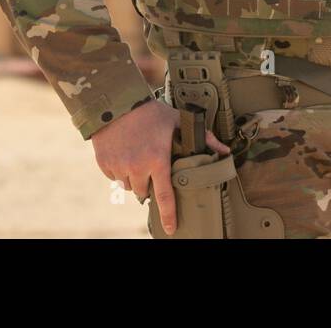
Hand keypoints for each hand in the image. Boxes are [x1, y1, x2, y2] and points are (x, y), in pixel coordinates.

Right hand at [90, 99, 229, 234]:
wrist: (117, 102)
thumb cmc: (151, 112)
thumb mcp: (179, 121)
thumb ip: (204, 138)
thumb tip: (225, 151)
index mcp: (157, 160)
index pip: (164, 196)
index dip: (169, 215)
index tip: (171, 229)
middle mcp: (137, 167)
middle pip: (144, 192)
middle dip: (148, 184)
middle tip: (151, 165)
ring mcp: (119, 166)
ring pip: (128, 185)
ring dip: (133, 177)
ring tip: (137, 156)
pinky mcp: (105, 164)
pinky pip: (114, 176)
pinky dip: (119, 169)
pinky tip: (124, 152)